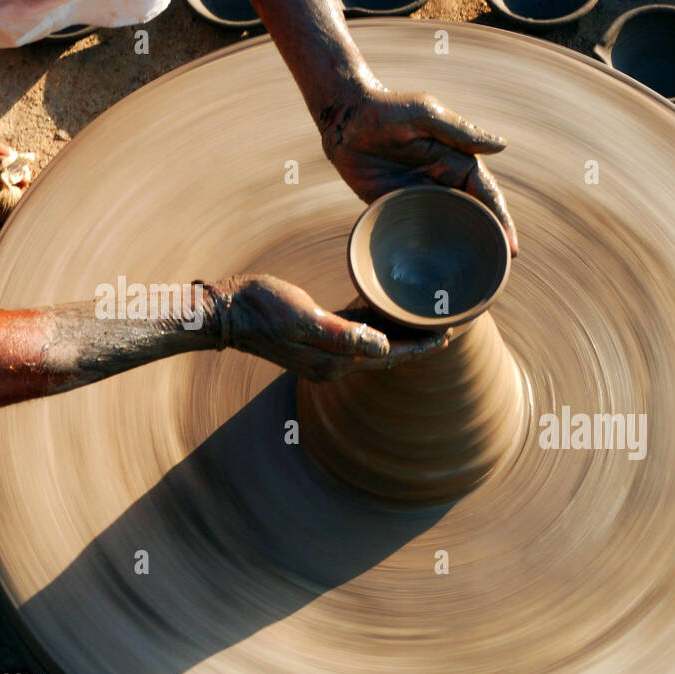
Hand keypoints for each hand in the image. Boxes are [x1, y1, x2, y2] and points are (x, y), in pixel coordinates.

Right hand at [208, 274, 450, 380]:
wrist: (227, 311)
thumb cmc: (264, 309)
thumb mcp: (307, 318)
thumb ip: (346, 335)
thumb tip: (385, 348)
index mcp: (336, 362)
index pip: (390, 358)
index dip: (421, 348)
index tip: (447, 336)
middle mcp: (334, 364)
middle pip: (387, 355)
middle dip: (417, 345)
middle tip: (446, 328)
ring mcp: (325, 354)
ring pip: (374, 346)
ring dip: (400, 337)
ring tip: (425, 323)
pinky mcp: (317, 339)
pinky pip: (357, 336)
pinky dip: (377, 327)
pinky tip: (390, 316)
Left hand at [320, 86, 518, 254]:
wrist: (342, 118)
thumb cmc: (386, 109)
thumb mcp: (426, 116)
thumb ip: (461, 132)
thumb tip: (503, 146)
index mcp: (456, 161)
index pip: (487, 196)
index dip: (502, 221)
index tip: (511, 248)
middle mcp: (443, 181)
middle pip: (474, 216)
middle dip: (489, 241)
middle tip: (500, 271)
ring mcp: (421, 195)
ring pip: (449, 227)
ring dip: (462, 249)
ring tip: (475, 277)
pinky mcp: (396, 205)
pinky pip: (417, 231)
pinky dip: (428, 249)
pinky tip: (435, 270)